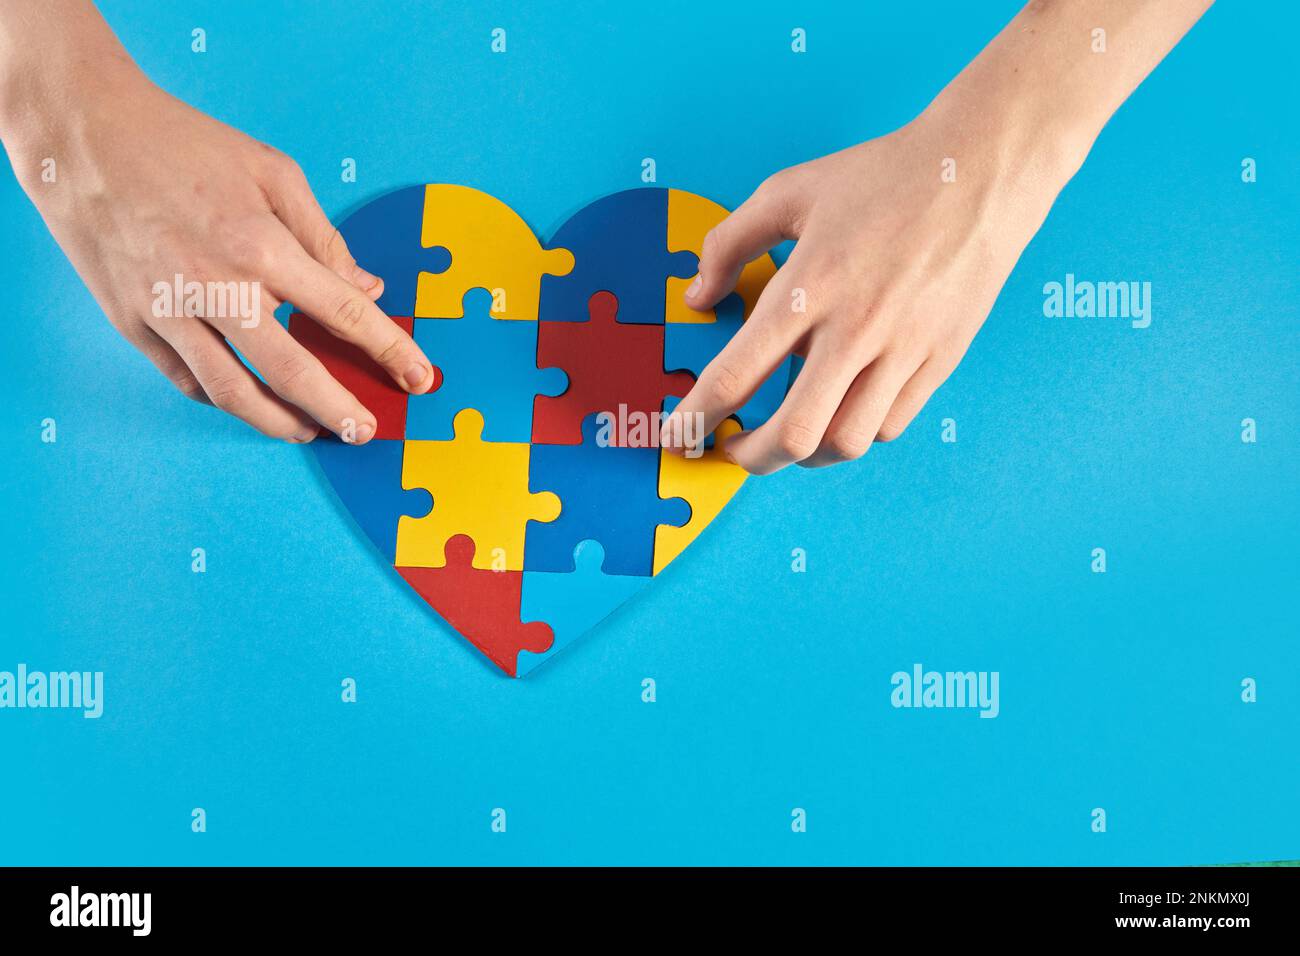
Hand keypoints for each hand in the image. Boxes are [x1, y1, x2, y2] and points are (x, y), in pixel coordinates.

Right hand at [3, 57, 433, 442]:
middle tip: (364, 431)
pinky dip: (222, 398)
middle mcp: (217, 288)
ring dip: (278, 422)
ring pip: (233, 392)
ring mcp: (171, 312)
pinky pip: (187, 379)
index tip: (419, 378)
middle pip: (292, 372)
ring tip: (309, 431)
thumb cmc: (183, 145)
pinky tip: (249, 402)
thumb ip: (325, 239)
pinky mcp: (134, 323)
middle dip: (337, 409)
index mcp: (261, 247)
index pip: (343, 314)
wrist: (84, 136)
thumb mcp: (273, 173)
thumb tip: (368, 289)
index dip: (389, 351)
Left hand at [661, 0, 1211, 473]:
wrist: (981, 174)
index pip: (736, 376)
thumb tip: (696, 296)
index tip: (679, 435)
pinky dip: (854, 432)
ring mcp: (903, 350)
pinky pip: (888, 426)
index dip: (697, 417)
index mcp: (809, 286)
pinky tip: (839, 410)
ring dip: (805, 454)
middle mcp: (855, 328)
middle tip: (733, 448)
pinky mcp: (939, 361)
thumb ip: (729, 243)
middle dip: (750, 457)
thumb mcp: (789, 191)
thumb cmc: (883, 178)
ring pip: (845, 443)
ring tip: (789, 436)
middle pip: (794, 434)